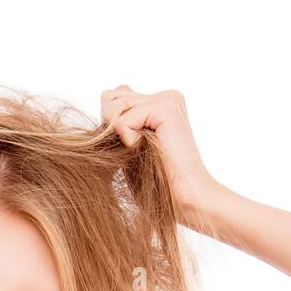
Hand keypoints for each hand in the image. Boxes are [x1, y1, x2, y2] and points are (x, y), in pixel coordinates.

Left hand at [99, 84, 226, 231]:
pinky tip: (148, 151)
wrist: (184, 198)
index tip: (134, 148)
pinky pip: (122, 120)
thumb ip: (117, 119)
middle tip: (139, 151)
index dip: (111, 127)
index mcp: (159, 102)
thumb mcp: (128, 146)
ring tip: (145, 152)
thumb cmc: (156, 182)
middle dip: (113, 129)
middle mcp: (166, 96)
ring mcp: (168, 99)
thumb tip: (107, 92)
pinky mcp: (166, 107)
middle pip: (111, 100)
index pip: (113, 100)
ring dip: (120, 137)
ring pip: (114, 108)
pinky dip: (127, 141)